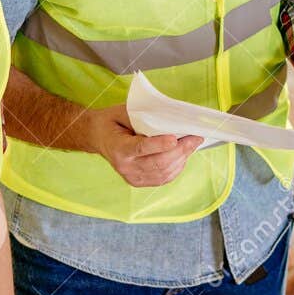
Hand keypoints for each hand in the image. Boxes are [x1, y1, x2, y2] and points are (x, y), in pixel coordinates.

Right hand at [87, 105, 203, 187]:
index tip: (175, 138)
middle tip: (195, 138)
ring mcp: (132, 177)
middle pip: (157, 163)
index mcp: (118, 148)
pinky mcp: (138, 182)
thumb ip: (143, 116)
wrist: (98, 137)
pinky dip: (177, 168)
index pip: (141, 148)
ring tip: (192, 144)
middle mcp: (125, 166)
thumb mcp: (123, 112)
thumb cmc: (112, 122)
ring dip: (182, 159)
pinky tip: (183, 156)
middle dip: (180, 151)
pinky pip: (163, 179)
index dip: (159, 145)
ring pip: (163, 172)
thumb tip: (171, 117)